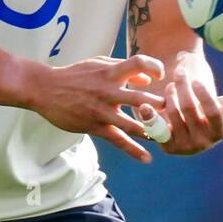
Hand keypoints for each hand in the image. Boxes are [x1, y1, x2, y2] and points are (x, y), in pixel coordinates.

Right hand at [29, 54, 168, 163]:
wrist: (46, 89)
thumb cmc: (75, 74)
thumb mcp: (99, 64)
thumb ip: (124, 69)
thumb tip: (148, 80)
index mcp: (110, 71)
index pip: (138, 63)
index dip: (154, 66)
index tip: (162, 74)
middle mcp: (108, 91)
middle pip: (141, 98)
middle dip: (161, 106)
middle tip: (176, 110)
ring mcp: (102, 110)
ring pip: (133, 124)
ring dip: (152, 130)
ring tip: (167, 135)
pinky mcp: (95, 126)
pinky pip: (118, 140)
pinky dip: (133, 150)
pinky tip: (147, 158)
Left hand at [134, 63, 222, 155]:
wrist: (195, 127)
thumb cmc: (214, 111)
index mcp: (220, 131)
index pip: (212, 111)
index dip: (204, 94)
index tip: (196, 80)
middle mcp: (203, 143)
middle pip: (190, 109)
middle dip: (183, 87)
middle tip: (179, 73)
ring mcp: (184, 146)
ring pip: (173, 115)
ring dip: (170, 95)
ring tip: (171, 85)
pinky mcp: (168, 147)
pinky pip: (157, 130)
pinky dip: (150, 117)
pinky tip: (144, 106)